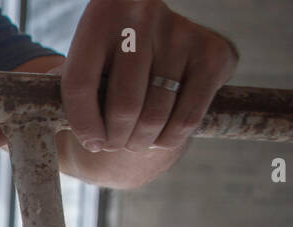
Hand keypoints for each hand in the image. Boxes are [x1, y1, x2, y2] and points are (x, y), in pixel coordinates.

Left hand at [61, 0, 237, 152]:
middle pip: (123, 106)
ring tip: (134, 140)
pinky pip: (188, 118)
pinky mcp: (214, 51)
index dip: (83, 125)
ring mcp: (181, 33)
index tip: (92, 143)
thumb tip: (94, 141)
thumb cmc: (110, 62)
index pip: (81, 84)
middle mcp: (143, 17)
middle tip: (114, 144)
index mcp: (102, 16)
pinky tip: (161, 134)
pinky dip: (170, 138)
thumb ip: (78, 96)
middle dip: (115, 139)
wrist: (156, 39)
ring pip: (155, 117)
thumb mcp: (85, 66)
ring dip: (141, 142)